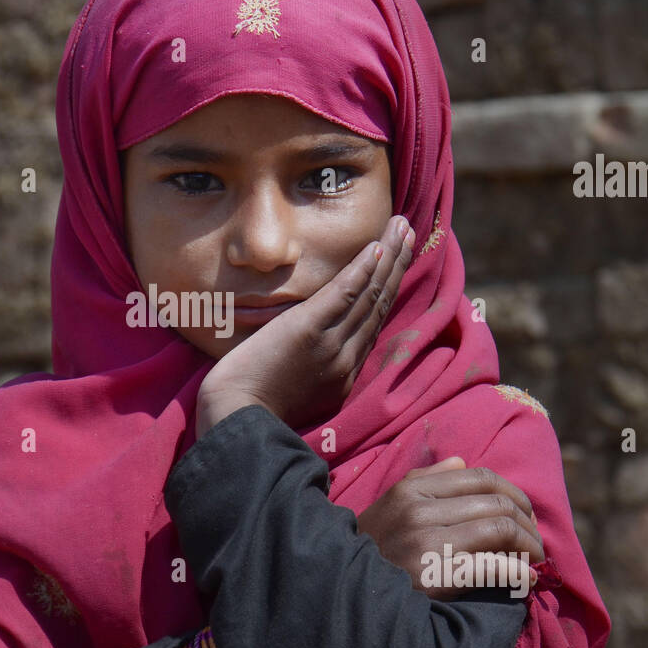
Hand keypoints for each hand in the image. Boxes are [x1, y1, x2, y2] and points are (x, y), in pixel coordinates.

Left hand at [195, 214, 414, 438]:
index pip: (373, 324)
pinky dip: (363, 270)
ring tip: (402, 227)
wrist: (237, 420)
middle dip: (397, 266)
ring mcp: (330, 344)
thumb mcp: (297, 392)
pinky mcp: (308, 330)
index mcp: (344, 374)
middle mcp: (346, 358)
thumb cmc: (252, 409)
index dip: (388, 291)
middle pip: (379, 304)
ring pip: (369, 295)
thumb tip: (312, 343)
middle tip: (410, 232)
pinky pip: (344, 294)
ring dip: (389, 257)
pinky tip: (377, 248)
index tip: (397, 264)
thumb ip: (312, 368)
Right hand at [355, 456, 545, 600]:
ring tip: (534, 559)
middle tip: (535, 542)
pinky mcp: (436, 577)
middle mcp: (419, 511)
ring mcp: (427, 543)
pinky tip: (526, 578)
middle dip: (527, 522)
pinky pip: (493, 566)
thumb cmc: (372, 550)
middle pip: (497, 503)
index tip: (524, 513)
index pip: (479, 477)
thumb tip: (461, 463)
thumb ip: (425, 480)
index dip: (513, 493)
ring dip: (529, 545)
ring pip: (501, 529)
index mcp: (410, 490)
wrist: (345, 593)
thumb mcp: (389, 506)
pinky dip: (519, 571)